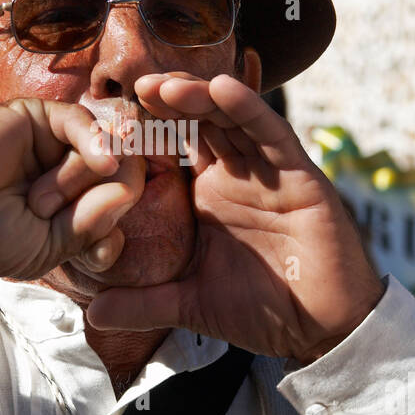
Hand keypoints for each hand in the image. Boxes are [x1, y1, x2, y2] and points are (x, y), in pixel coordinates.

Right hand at [0, 100, 143, 278]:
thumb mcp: (50, 248)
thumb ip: (93, 224)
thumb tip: (129, 187)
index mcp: (73, 208)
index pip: (122, 211)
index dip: (118, 231)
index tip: (94, 254)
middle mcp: (71, 174)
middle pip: (124, 178)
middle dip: (100, 203)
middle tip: (52, 218)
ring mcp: (57, 145)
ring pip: (106, 152)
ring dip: (79, 182)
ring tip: (37, 201)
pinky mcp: (40, 118)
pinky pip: (86, 122)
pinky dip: (98, 141)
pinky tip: (103, 161)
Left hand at [85, 73, 385, 361]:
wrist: (320, 329)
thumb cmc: (262, 310)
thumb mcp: (190, 304)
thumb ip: (144, 304)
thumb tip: (93, 316)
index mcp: (208, 193)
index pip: (173, 146)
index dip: (146, 127)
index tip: (112, 115)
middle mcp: (236, 173)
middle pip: (199, 120)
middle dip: (169, 100)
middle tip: (136, 87)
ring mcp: (268, 170)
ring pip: (231, 117)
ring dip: (200, 96)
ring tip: (165, 85)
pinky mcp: (299, 175)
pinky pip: (271, 133)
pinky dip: (248, 109)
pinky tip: (223, 89)